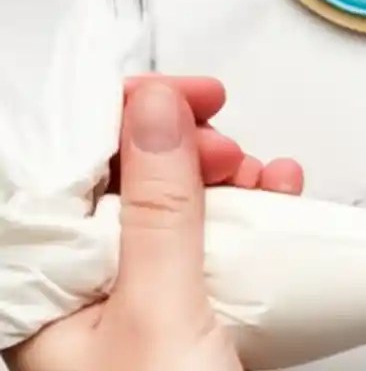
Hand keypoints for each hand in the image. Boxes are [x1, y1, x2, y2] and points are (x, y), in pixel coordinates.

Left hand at [6, 77, 304, 370]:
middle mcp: (84, 290)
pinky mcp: (192, 312)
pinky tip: (276, 196)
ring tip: (260, 178)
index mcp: (47, 288)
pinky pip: (214, 239)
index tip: (186, 95)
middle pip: (126, 179)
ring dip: (226, 175)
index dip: (125, 117)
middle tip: (226, 150)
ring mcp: (139, 300)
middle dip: (186, 147)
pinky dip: (250, 207)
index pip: (69, 169)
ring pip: (175, 204)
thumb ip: (159, 211)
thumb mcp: (161, 310)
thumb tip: (155, 111)